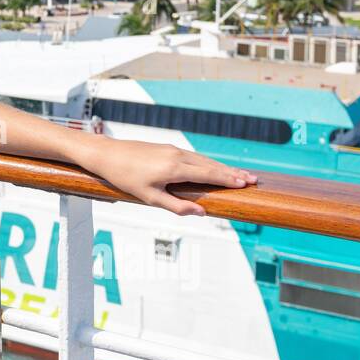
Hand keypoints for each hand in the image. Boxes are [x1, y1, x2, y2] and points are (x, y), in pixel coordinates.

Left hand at [76, 138, 255, 215]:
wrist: (107, 154)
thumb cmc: (125, 178)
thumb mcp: (149, 198)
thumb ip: (176, 206)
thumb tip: (200, 212)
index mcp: (174, 168)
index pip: (208, 174)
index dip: (228, 179)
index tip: (245, 183)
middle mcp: (177, 155)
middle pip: (210, 165)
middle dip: (231, 173)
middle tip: (252, 179)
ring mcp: (173, 150)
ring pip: (203, 159)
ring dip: (221, 168)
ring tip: (238, 175)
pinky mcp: (168, 148)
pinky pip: (193, 157)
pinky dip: (207, 164)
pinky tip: (213, 169)